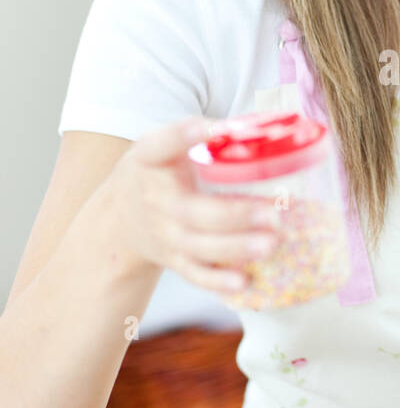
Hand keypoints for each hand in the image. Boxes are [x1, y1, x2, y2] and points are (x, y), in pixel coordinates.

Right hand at [106, 116, 281, 296]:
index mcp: (149, 159)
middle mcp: (155, 199)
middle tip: (273, 214)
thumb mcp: (162, 144)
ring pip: (197, 245)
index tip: (209, 128)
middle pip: (191, 210)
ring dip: (235, 247)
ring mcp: (163, 233)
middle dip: (234, 214)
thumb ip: (198, 135)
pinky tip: (245, 281)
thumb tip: (257, 126)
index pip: (159, 145)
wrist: (119, 218)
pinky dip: (217, 281)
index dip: (182, 136)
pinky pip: (194, 273)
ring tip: (270, 244)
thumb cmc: (156, 172)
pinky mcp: (172, 258)